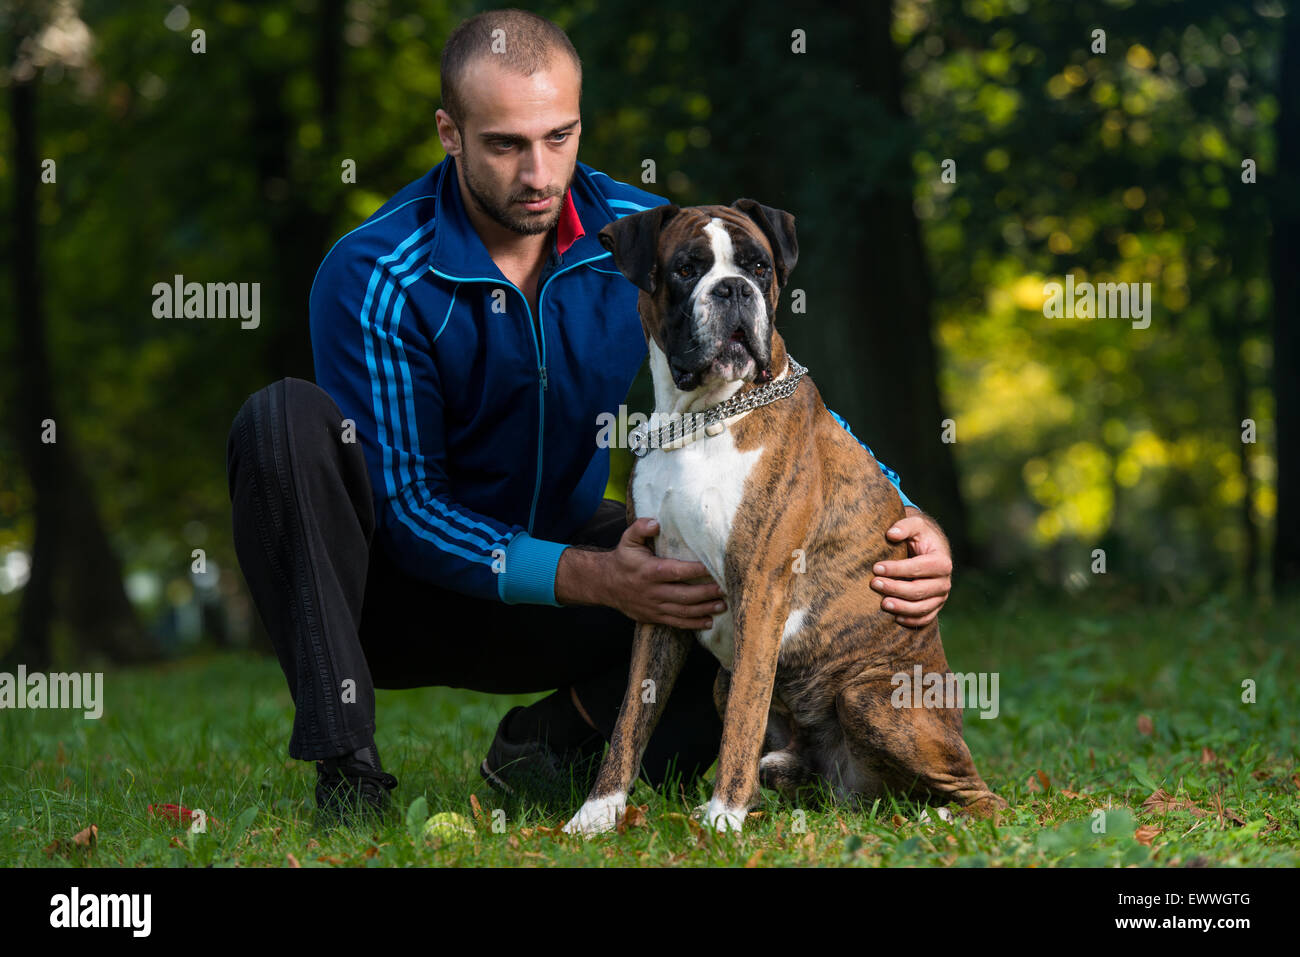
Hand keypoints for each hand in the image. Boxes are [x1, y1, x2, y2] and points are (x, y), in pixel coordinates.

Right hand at [556, 517, 725, 628]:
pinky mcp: (654, 617)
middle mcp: (653, 591)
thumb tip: (656, 523)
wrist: (605, 585)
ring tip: (722, 605)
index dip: (696, 570)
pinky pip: (676, 623)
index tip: (714, 568)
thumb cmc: (623, 559)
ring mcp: (654, 607)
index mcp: (649, 571)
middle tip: (725, 589)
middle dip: (707, 593)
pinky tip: (708, 621)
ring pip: (683, 611)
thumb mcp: (628, 540)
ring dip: (704, 609)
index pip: (677, 571)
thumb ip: (641, 528)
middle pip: (685, 595)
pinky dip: (693, 624)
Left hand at [870, 507, 951, 627]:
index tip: (876, 567)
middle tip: (874, 584)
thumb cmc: (920, 534)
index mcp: (942, 561)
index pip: (918, 568)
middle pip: (919, 590)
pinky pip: (925, 618)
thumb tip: (891, 534)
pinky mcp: (935, 605)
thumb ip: (904, 526)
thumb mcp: (915, 524)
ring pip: (922, 608)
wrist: (929, 546)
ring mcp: (941, 595)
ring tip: (883, 604)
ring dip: (901, 608)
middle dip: (895, 588)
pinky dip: (911, 621)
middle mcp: (945, 581)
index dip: (896, 569)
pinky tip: (895, 618)